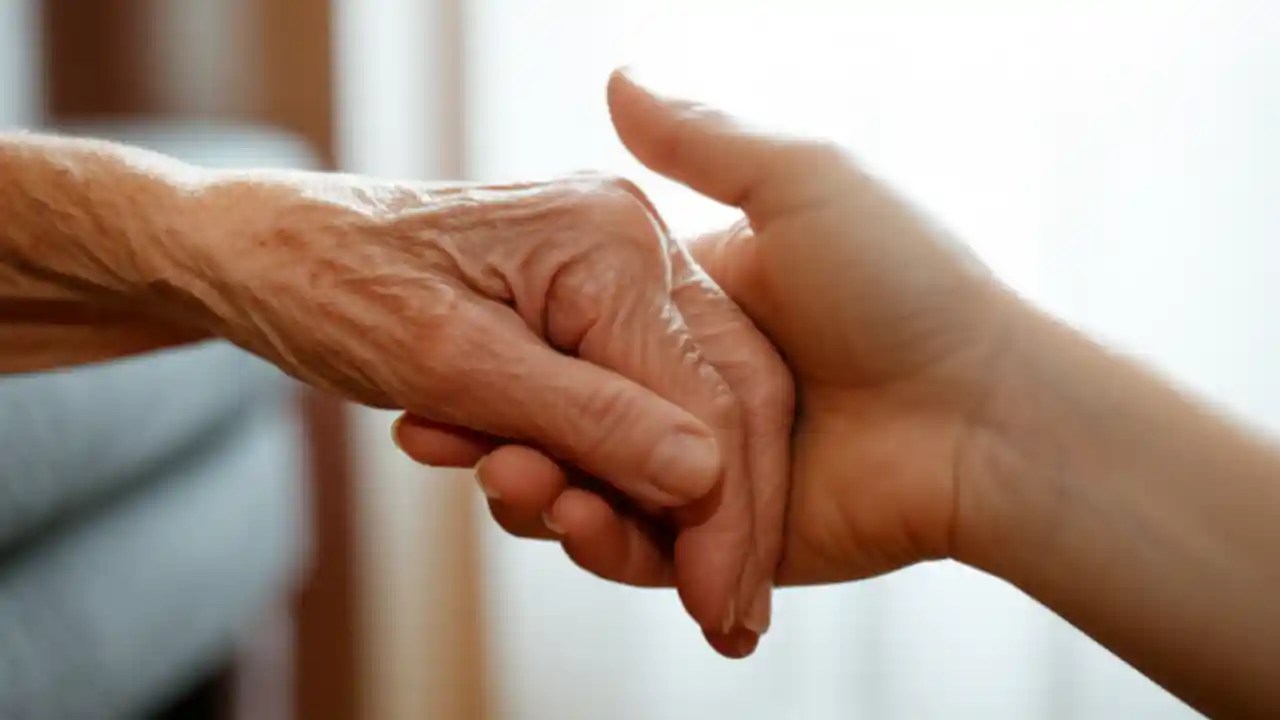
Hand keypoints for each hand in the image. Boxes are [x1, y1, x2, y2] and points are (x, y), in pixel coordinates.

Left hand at [176, 169, 789, 646]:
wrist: (264, 256)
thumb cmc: (332, 289)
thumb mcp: (452, 366)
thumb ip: (586, 420)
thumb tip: (703, 479)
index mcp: (611, 243)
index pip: (708, 398)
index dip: (723, 517)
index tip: (725, 614)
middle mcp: (632, 243)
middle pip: (722, 399)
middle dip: (716, 516)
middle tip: (725, 622)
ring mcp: (614, 271)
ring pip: (678, 408)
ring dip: (627, 491)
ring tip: (558, 525)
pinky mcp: (588, 302)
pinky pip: (624, 397)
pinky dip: (589, 460)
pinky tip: (526, 488)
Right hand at [402, 69, 1014, 596]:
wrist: (987, 413)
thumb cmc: (904, 285)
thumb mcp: (804, 183)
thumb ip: (705, 141)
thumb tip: (615, 74)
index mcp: (705, 316)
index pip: (584, 335)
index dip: (518, 344)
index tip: (455, 341)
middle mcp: (697, 397)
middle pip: (575, 419)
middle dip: (510, 427)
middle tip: (441, 433)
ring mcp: (712, 476)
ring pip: (595, 489)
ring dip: (540, 489)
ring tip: (504, 475)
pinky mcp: (730, 548)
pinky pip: (645, 555)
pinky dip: (599, 542)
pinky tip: (567, 517)